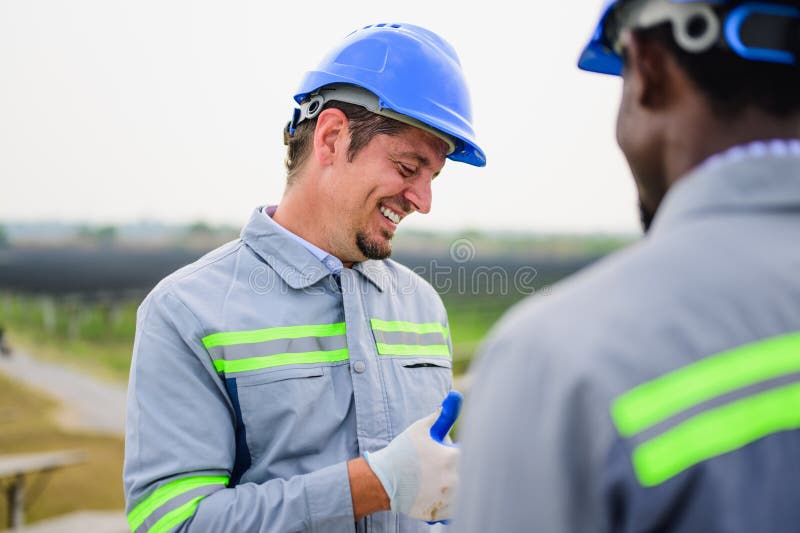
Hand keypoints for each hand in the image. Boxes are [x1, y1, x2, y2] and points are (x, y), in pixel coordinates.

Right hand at [365, 392, 460, 521]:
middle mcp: (454, 479)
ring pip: (464, 494)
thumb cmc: (402, 452)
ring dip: (458, 489)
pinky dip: (450, 505)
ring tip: (441, 483)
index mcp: (453, 456)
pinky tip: (439, 496)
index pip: (470, 453)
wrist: (382, 481)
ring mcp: (447, 499)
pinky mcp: (440, 513)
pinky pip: (455, 511)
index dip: (462, 453)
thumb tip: (454, 398)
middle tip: (444, 469)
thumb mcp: (420, 428)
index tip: (454, 454)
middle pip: (469, 474)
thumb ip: (441, 415)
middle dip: (460, 471)